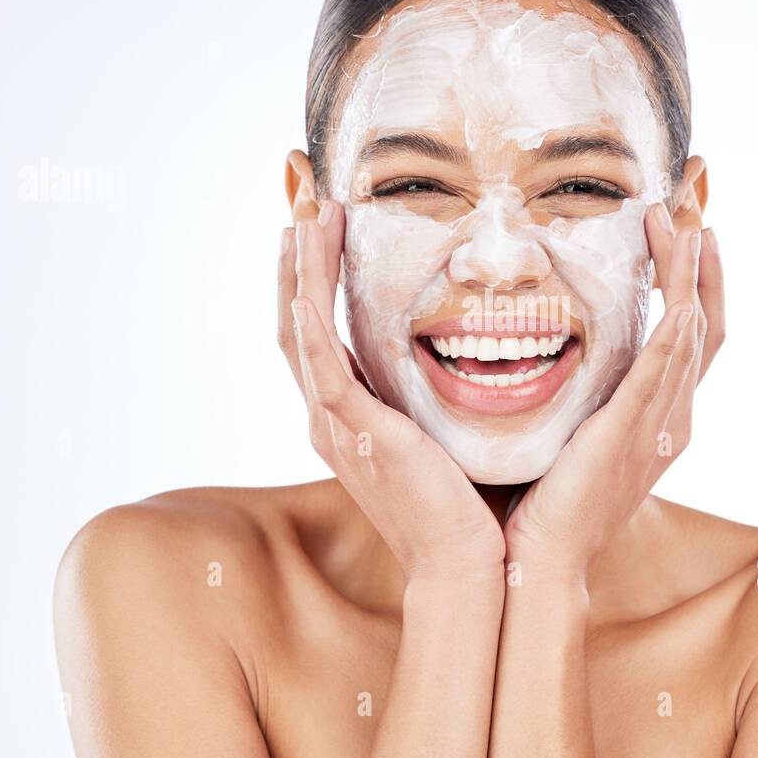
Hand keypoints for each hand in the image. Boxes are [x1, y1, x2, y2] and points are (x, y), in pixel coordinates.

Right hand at [277, 206, 505, 582]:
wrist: (464, 560)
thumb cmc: (462, 501)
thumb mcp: (439, 429)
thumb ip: (430, 390)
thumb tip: (462, 345)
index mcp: (345, 415)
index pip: (314, 331)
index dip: (309, 276)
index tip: (319, 221)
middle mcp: (328, 417)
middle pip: (293, 322)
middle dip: (295, 259)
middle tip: (301, 197)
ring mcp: (335, 425)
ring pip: (299, 334)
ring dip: (300, 273)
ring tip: (305, 217)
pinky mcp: (356, 433)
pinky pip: (322, 370)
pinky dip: (309, 325)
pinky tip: (304, 285)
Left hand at [503, 205, 725, 582]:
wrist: (538, 559)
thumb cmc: (542, 502)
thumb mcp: (570, 432)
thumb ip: (578, 392)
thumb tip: (546, 346)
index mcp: (660, 419)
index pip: (693, 336)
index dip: (698, 283)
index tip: (687, 235)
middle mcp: (673, 418)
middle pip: (706, 324)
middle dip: (701, 264)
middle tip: (691, 207)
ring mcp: (660, 426)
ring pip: (691, 333)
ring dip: (689, 275)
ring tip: (682, 221)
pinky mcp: (632, 431)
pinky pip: (666, 367)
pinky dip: (677, 324)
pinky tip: (679, 287)